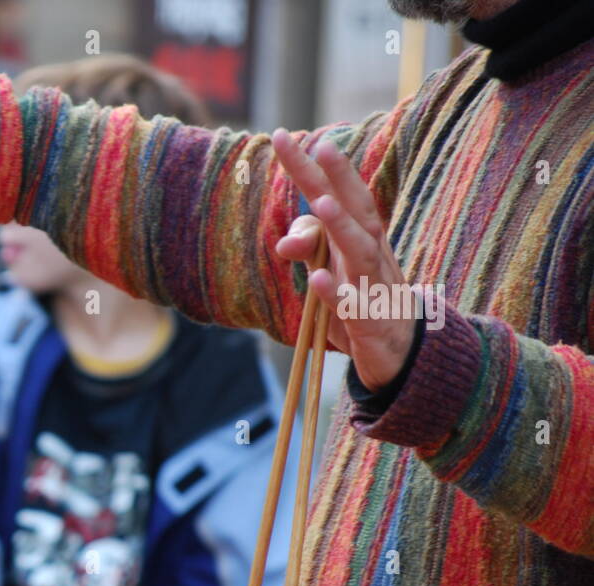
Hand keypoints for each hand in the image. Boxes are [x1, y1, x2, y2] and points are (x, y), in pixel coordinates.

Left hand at [271, 131, 416, 390]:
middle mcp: (369, 252)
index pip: (331, 194)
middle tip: (323, 144)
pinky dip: (335, 293)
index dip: (309, 167)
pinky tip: (315, 281)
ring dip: (342, 228)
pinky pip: (353, 305)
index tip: (281, 135)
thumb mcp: (331, 270)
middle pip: (357, 209)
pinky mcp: (370, 320)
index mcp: (358, 236)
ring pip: (360, 251)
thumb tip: (283, 243)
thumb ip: (308, 248)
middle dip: (340, 178)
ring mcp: (373, 284)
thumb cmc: (362, 301)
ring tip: (323, 206)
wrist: (401, 353)